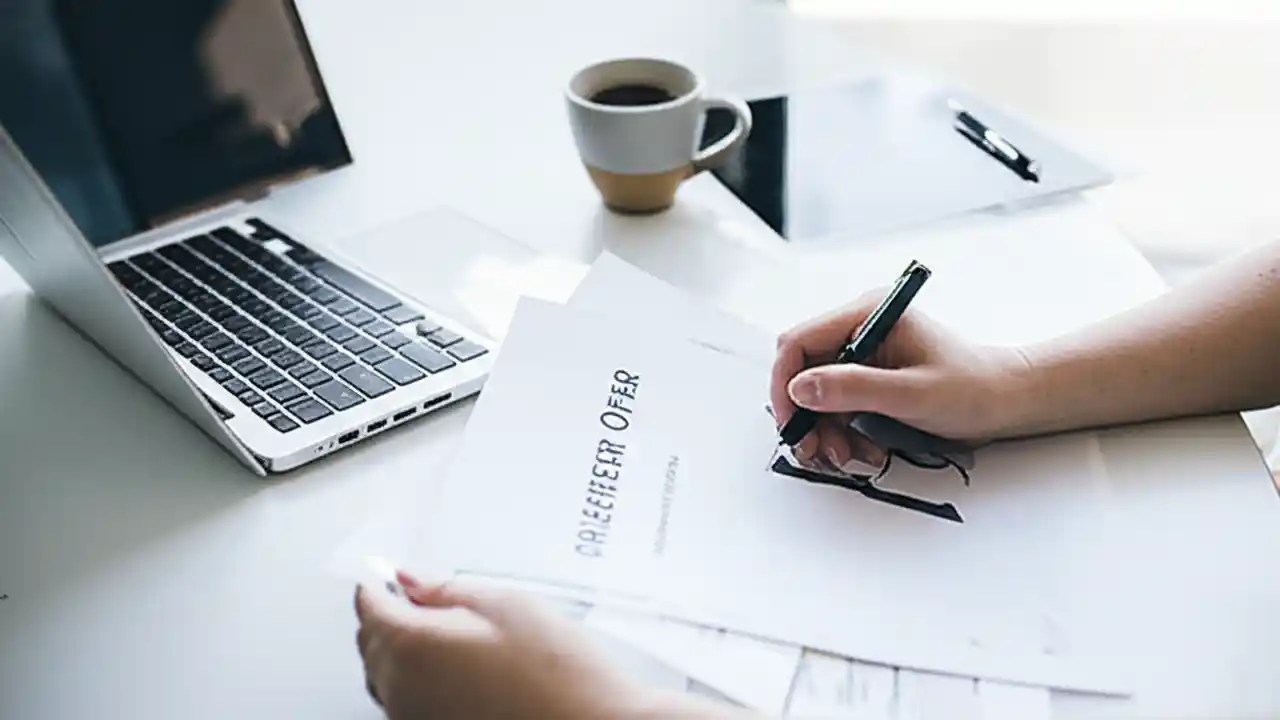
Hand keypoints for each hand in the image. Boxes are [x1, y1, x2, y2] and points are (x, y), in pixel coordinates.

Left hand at [355, 572, 740, 719]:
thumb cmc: (556, 672)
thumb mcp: (504, 603)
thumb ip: (446, 589)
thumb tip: (412, 579)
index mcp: (411, 645)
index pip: (369, 604)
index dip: (378, 580)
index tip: (387, 570)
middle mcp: (401, 689)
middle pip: (372, 641)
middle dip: (388, 612)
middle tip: (419, 592)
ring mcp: (414, 717)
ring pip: (386, 675)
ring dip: (400, 647)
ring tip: (444, 627)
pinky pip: (406, 701)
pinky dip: (417, 678)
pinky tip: (456, 665)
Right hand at [771, 290, 1029, 470]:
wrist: (1006, 402)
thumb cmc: (973, 388)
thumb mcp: (912, 393)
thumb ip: (854, 388)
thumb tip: (801, 388)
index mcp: (868, 314)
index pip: (800, 342)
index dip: (786, 384)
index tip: (792, 422)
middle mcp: (860, 329)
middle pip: (803, 371)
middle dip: (807, 416)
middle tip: (818, 450)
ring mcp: (863, 354)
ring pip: (816, 396)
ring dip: (825, 431)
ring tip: (850, 456)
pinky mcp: (868, 378)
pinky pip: (836, 408)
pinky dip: (842, 434)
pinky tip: (863, 451)